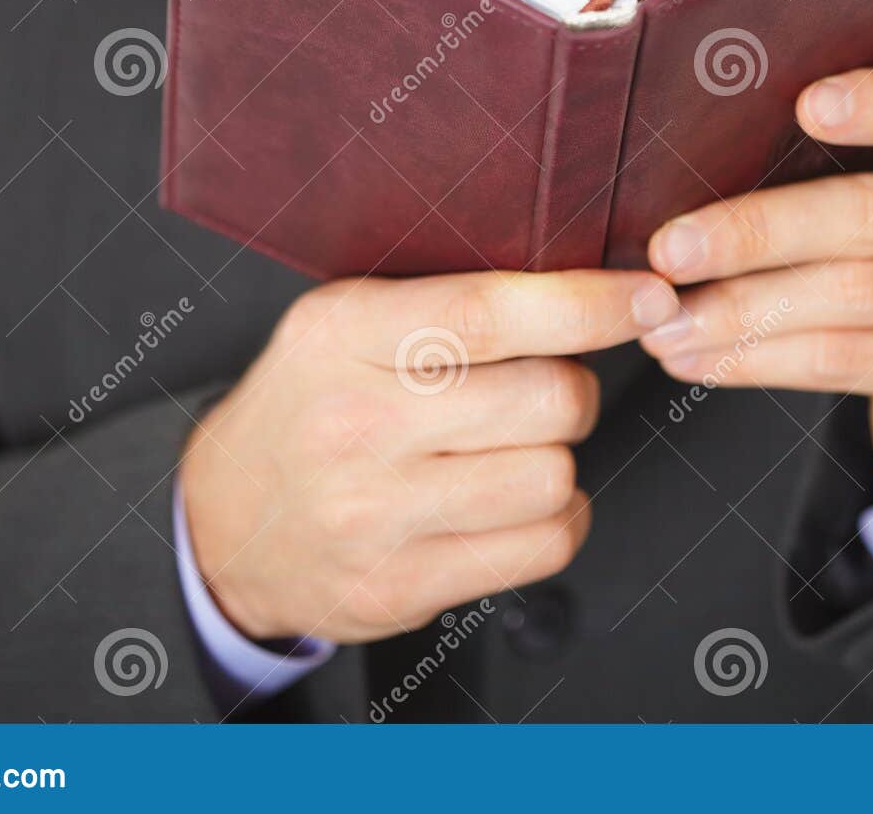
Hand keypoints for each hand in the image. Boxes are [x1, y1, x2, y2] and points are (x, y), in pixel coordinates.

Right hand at [180, 269, 680, 641]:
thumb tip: (587, 286)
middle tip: (541, 391)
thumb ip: (444, 302)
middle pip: (546, 399)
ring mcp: (375, 514)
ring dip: (559, 459)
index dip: (586, 304)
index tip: (646, 298)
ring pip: (553, 476)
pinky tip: (515, 503)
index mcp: (341, 335)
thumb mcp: (345, 325)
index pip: (487, 313)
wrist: (225, 524)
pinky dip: (555, 520)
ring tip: (517, 449)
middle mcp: (355, 424)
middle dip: (572, 390)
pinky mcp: (401, 586)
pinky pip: (542, 546)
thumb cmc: (310, 407)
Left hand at [639, 67, 872, 500]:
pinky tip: (698, 358)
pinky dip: (759, 361)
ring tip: (665, 321)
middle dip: (759, 231)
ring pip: (854, 296)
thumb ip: (835, 159)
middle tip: (671, 249)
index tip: (807, 104)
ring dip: (743, 311)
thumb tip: (691, 150)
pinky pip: (848, 362)